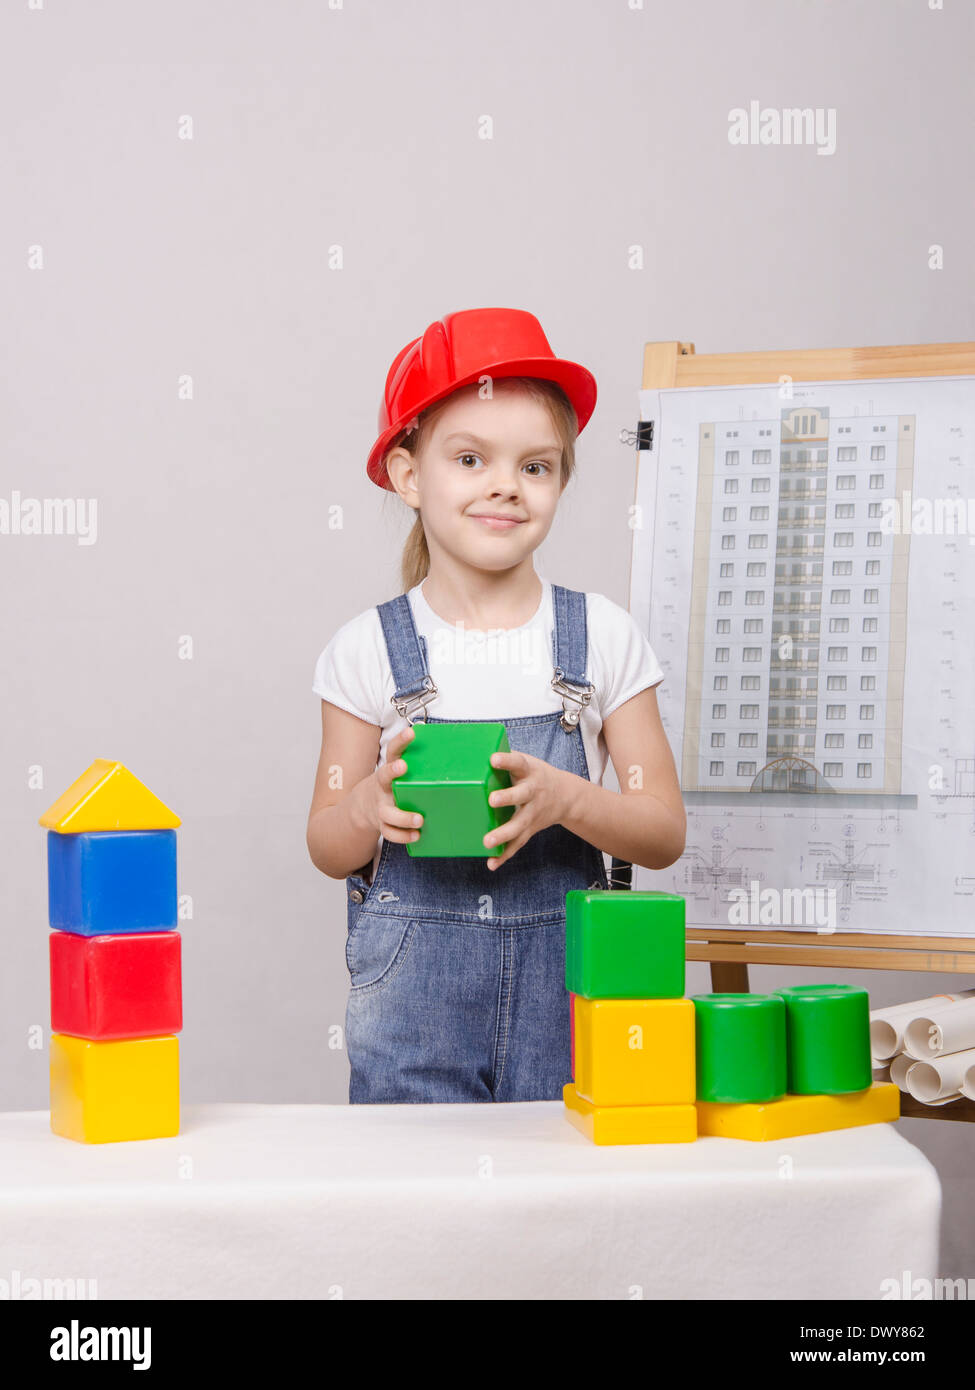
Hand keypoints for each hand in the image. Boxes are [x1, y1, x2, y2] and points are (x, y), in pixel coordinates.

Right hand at [363, 724, 424, 844]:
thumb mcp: (402, 772)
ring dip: (402, 816)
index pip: (393, 750)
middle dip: (392, 770)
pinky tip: (416, 835)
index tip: (411, 732)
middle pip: (383, 776)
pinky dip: (402, 836)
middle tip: (403, 766)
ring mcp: (381, 806)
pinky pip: (389, 832)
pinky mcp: (383, 824)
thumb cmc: (396, 785)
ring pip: (386, 812)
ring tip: (419, 820)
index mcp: (391, 770)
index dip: (401, 741)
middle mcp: (384, 787)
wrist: (365, 806)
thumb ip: (422, 764)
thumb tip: (459, 749)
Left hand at [483, 749, 576, 869]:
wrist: (566, 796)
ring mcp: (532, 813)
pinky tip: (491, 863)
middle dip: (508, 798)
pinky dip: (505, 855)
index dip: (507, 760)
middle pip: (522, 795)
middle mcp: (533, 792)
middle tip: (491, 800)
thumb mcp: (526, 763)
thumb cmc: (535, 775)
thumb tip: (472, 753)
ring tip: (487, 841)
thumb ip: (505, 759)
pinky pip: (518, 843)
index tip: (493, 759)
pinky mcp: (530, 829)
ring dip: (504, 834)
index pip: (518, 763)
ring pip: (519, 824)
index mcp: (529, 772)